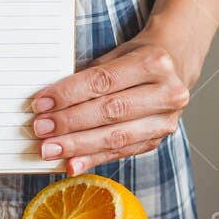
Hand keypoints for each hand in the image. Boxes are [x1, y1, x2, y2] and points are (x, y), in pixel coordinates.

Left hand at [30, 36, 191, 174]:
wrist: (176, 65)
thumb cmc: (137, 59)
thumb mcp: (116, 55)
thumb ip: (90, 77)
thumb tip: (51, 104)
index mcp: (154, 63)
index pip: (103, 81)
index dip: (70, 94)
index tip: (42, 103)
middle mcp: (167, 93)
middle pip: (110, 111)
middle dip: (71, 123)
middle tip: (42, 129)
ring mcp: (166, 121)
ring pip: (116, 137)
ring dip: (79, 146)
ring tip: (51, 149)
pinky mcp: (159, 140)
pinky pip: (121, 153)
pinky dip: (94, 159)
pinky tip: (73, 164)